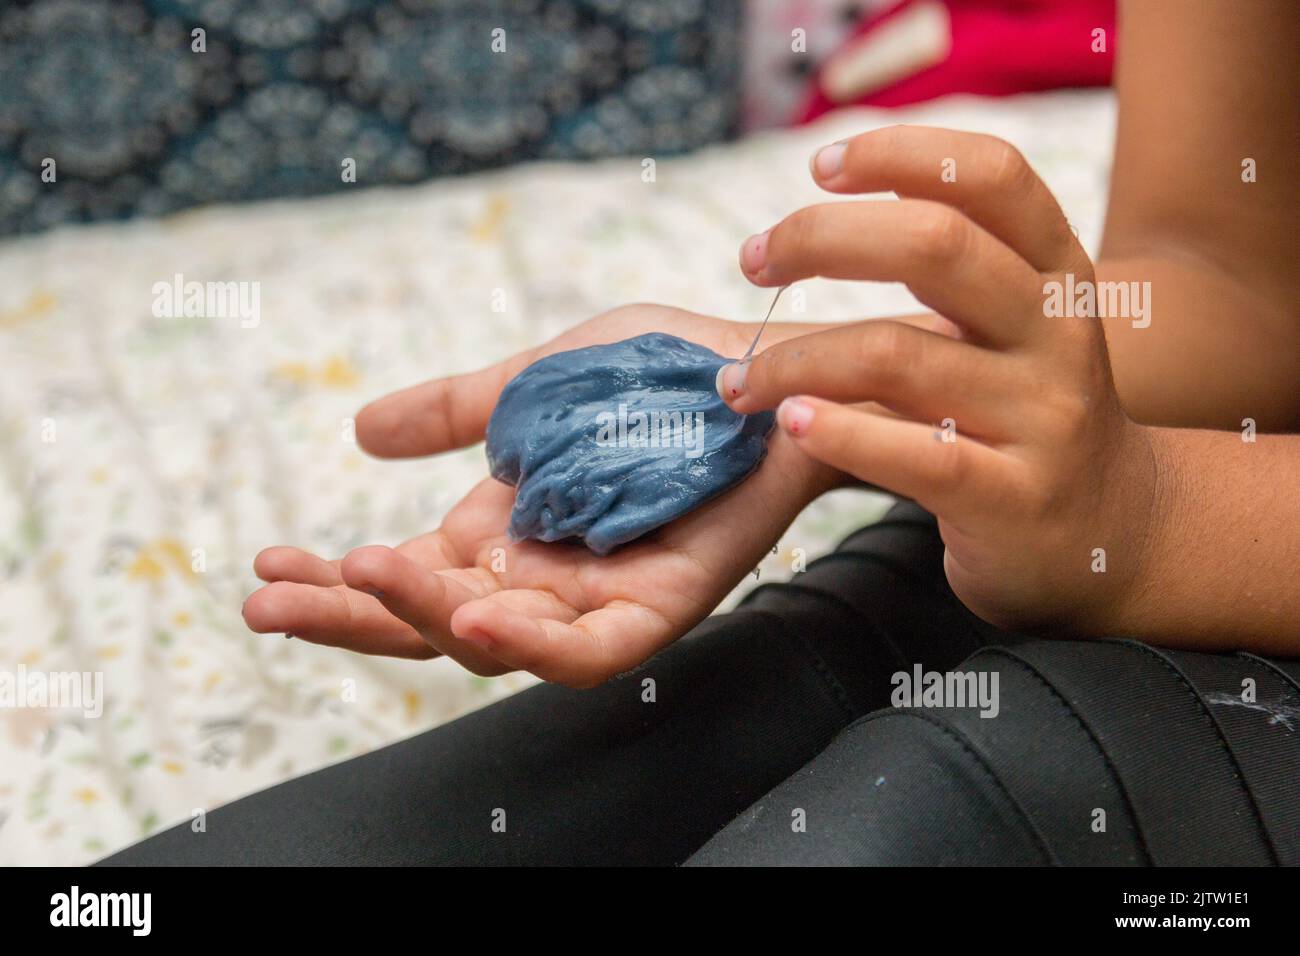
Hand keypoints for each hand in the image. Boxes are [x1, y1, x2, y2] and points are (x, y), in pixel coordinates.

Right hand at [243, 304, 842, 685]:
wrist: (763, 368)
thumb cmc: (656, 375)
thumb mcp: (533, 383)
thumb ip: (455, 411)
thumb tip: (360, 432)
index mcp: (500, 534)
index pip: (400, 577)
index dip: (331, 582)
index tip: (262, 567)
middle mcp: (538, 578)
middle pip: (428, 623)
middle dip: (347, 616)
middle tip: (267, 603)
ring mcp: (596, 600)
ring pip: (494, 644)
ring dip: (421, 616)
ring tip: (361, 576)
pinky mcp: (660, 607)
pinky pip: (591, 650)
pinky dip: (534, 642)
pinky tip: (476, 617)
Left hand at [719, 126, 1162, 633]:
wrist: (1112, 530)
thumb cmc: (1024, 415)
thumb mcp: (1014, 326)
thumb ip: (946, 273)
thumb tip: (805, 229)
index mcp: (1057, 273)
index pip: (992, 177)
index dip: (902, 152)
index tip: (821, 165)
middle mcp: (1057, 332)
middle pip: (935, 246)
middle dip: (822, 238)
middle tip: (753, 259)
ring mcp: (1043, 416)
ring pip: (898, 357)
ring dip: (794, 360)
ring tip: (740, 382)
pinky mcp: (1013, 498)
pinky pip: (915, 455)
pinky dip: (838, 433)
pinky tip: (790, 420)